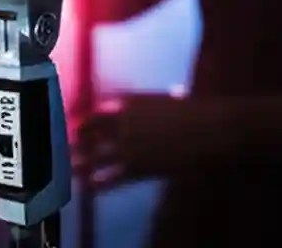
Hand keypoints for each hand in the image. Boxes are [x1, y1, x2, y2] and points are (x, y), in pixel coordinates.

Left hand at [71, 93, 233, 190]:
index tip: (77, 130)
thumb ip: (161, 102)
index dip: (84, 124)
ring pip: (95, 157)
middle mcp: (122, 122)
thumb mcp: (173, 100)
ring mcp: (128, 145)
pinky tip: (91, 187)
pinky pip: (111, 177)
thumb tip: (174, 94)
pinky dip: (98, 182)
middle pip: (89, 134)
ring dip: (81, 164)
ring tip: (72, 169)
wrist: (211, 129)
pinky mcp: (138, 166)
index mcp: (128, 103)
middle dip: (78, 143)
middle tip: (70, 150)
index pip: (95, 114)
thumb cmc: (197, 112)